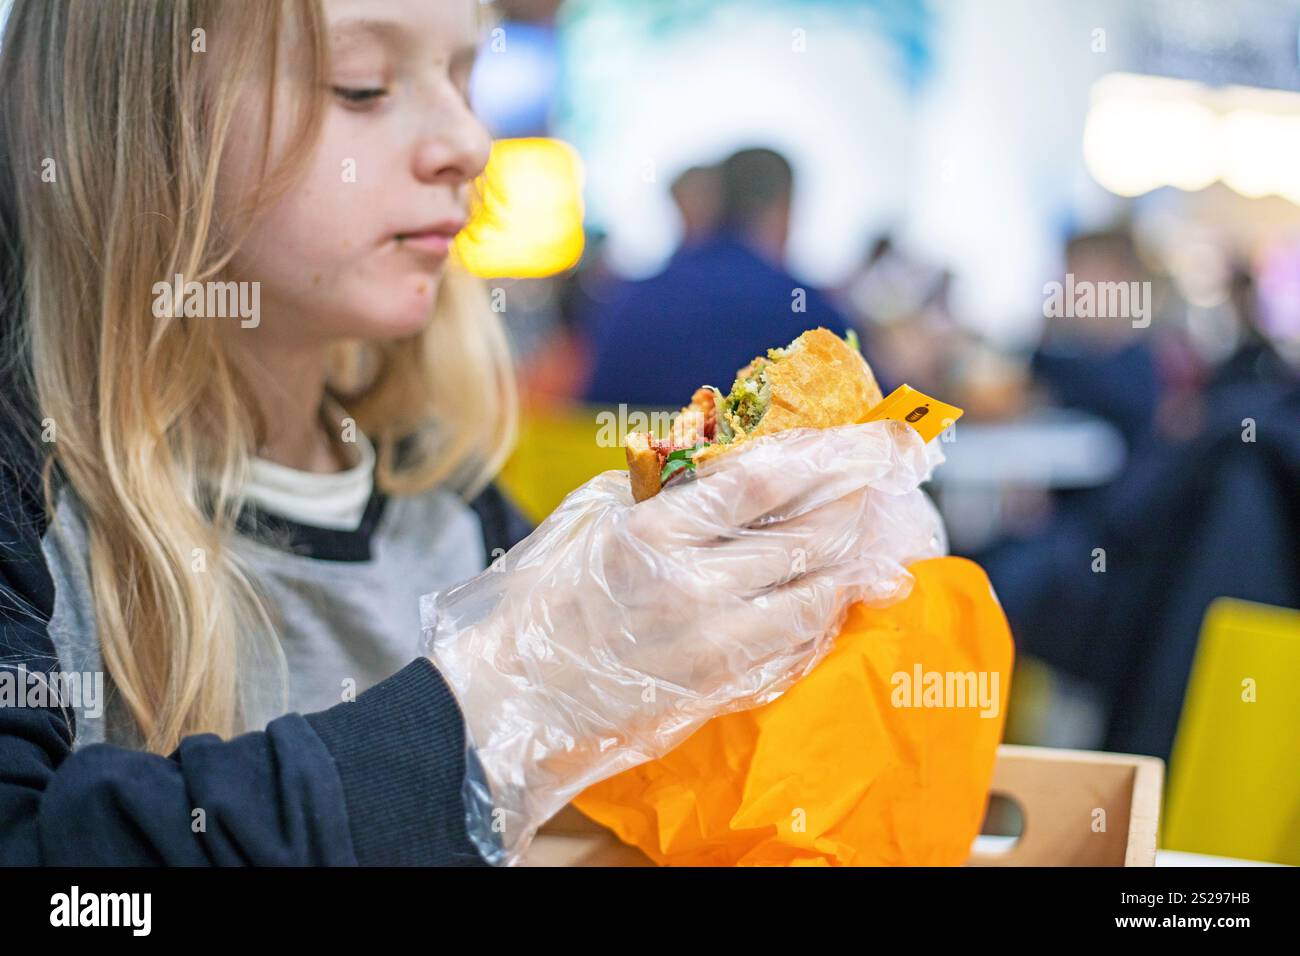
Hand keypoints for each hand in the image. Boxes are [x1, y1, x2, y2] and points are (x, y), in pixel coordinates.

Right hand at [422, 419, 943, 863]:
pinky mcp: (719, 688)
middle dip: (853, 508)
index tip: (866, 440)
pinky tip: (835, 600)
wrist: (516, 695)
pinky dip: (821, 620)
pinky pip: (793, 650)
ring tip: (873, 546)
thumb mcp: (589, 522)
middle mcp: (692, 587)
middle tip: (882, 486)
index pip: (761, 483)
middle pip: (803, 540)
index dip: (825, 456)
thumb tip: (721, 464)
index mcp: (654, 532)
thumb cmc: (543, 601)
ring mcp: (711, 644)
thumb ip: (657, 491)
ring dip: (850, 567)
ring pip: (812, 599)